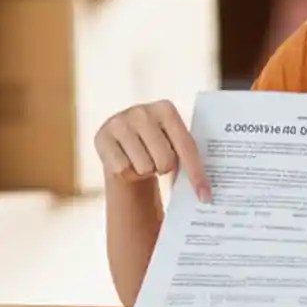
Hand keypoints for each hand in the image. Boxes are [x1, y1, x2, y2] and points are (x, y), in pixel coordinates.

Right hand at [94, 100, 211, 202]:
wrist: (123, 143)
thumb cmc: (157, 146)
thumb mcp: (173, 142)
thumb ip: (189, 155)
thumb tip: (205, 192)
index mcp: (166, 109)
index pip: (186, 147)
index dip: (197, 174)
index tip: (205, 197)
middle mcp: (141, 112)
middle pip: (165, 161)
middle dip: (164, 169)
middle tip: (159, 164)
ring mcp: (119, 123)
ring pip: (144, 167)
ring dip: (145, 171)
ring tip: (141, 159)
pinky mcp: (101, 137)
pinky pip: (123, 170)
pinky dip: (127, 172)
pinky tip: (125, 160)